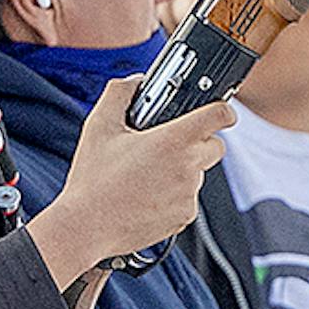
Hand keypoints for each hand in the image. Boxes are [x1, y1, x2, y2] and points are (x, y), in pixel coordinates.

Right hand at [33, 75, 229, 284]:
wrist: (86, 227)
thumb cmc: (93, 179)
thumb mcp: (99, 126)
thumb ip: (120, 93)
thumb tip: (136, 81)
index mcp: (173, 140)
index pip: (219, 116)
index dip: (222, 110)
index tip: (218, 112)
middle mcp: (188, 167)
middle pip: (215, 146)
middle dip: (199, 141)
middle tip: (169, 143)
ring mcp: (188, 195)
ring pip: (198, 174)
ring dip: (182, 170)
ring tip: (147, 174)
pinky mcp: (184, 217)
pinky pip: (187, 199)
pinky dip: (174, 195)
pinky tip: (146, 195)